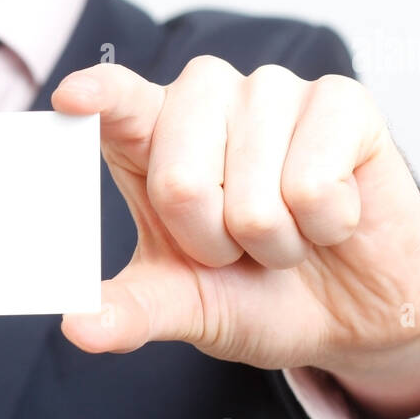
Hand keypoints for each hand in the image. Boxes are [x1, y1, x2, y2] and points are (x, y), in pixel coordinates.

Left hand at [51, 57, 419, 418]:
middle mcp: (205, 98)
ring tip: (287, 229)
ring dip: (274, 239)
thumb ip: (129, 311)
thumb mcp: (182, 307)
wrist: (349, 314)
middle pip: (180, 181)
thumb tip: (77, 327)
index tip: (70, 96)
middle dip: (212, 240)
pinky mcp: (342, 100)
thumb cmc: (254, 291)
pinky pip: (314, 184)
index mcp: (149, 133)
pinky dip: (325, 225)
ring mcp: (272, 91)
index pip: (116, 101)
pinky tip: (333, 215)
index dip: (97, 96)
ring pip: (253, 193)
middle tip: (238, 243)